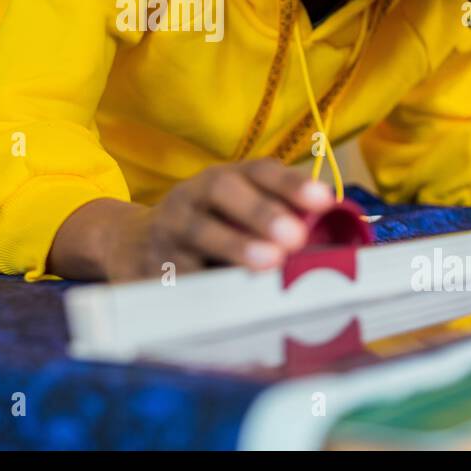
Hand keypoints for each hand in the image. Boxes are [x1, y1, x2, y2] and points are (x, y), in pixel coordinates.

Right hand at [101, 159, 334, 281]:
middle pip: (222, 191)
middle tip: (294, 236)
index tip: (324, 200)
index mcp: (222, 179)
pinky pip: (179, 273)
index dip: (290, 183)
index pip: (258, 171)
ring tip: (268, 263)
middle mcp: (193, 196)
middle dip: (260, 211)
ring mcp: (169, 229)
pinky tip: (232, 298)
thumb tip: (339, 245)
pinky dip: (206, 283)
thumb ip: (280, 221)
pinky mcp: (152, 264)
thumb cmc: (206, 230)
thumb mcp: (236, 214)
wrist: (131, 245)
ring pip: (199, 233)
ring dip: (234, 246)